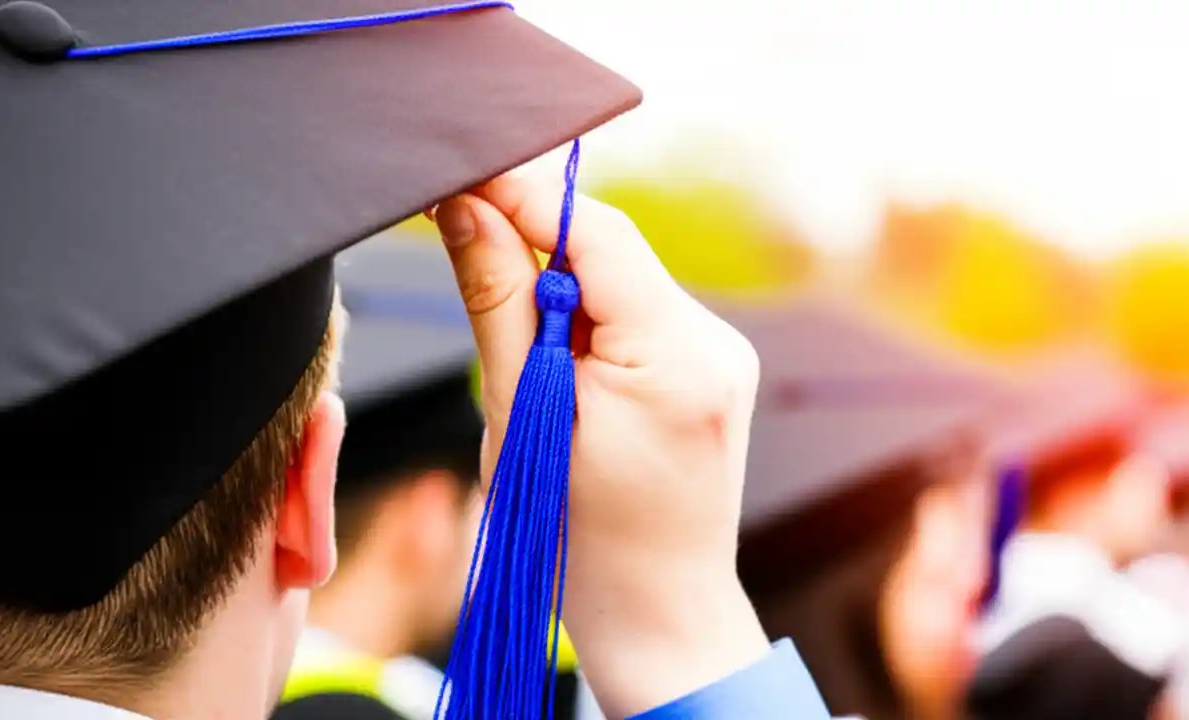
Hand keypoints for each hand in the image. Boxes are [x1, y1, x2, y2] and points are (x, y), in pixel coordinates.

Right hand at [434, 169, 769, 717]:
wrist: (657, 611)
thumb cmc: (580, 537)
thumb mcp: (521, 417)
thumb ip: (498, 305)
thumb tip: (467, 211)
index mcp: (674, 358)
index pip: (597, 234)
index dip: (525, 197)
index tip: (464, 178)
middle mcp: (716, 344)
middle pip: (612, 253)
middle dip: (538, 254)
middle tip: (473, 272)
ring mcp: (724, 355)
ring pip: (624, 283)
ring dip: (564, 297)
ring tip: (534, 374)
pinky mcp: (716, 368)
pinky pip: (642, 316)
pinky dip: (594, 326)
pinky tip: (572, 382)